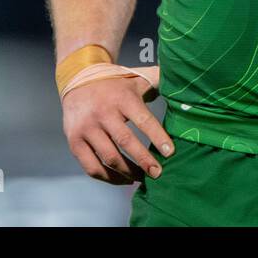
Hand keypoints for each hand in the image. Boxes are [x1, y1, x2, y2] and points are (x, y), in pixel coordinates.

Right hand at [62, 69, 171, 184]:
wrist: (77, 80)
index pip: (143, 120)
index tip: (170, 153)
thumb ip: (158, 79)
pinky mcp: (75, 142)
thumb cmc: (115, 84)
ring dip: (128, 172)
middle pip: (126, 142)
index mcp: (122, 97)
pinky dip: (109, 178)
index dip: (158, 137)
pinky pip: (92, 167)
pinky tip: (122, 179)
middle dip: (144, 161)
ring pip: (110, 157)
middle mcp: (103, 112)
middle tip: (158, 173)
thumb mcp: (136, 77)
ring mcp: (87, 128)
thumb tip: (183, 80)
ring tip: (142, 178)